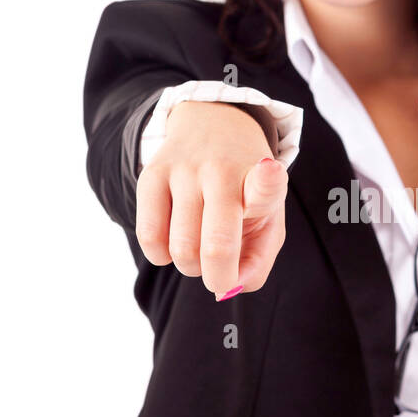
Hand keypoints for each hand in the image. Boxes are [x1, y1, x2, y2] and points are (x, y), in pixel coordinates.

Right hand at [135, 100, 287, 299]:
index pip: (265, 182)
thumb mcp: (267, 221)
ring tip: (199, 248)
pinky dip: (161, 255)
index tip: (268, 170)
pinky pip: (149, 237)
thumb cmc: (245, 192)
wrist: (215, 127)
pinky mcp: (152, 174)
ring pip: (181, 249)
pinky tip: (173, 241)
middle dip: (218, 277)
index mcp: (261, 182)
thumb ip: (256, 263)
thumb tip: (226, 289)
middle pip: (216, 246)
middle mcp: (223, 171)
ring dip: (190, 266)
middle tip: (221, 273)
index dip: (268, 181)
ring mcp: (185, 171)